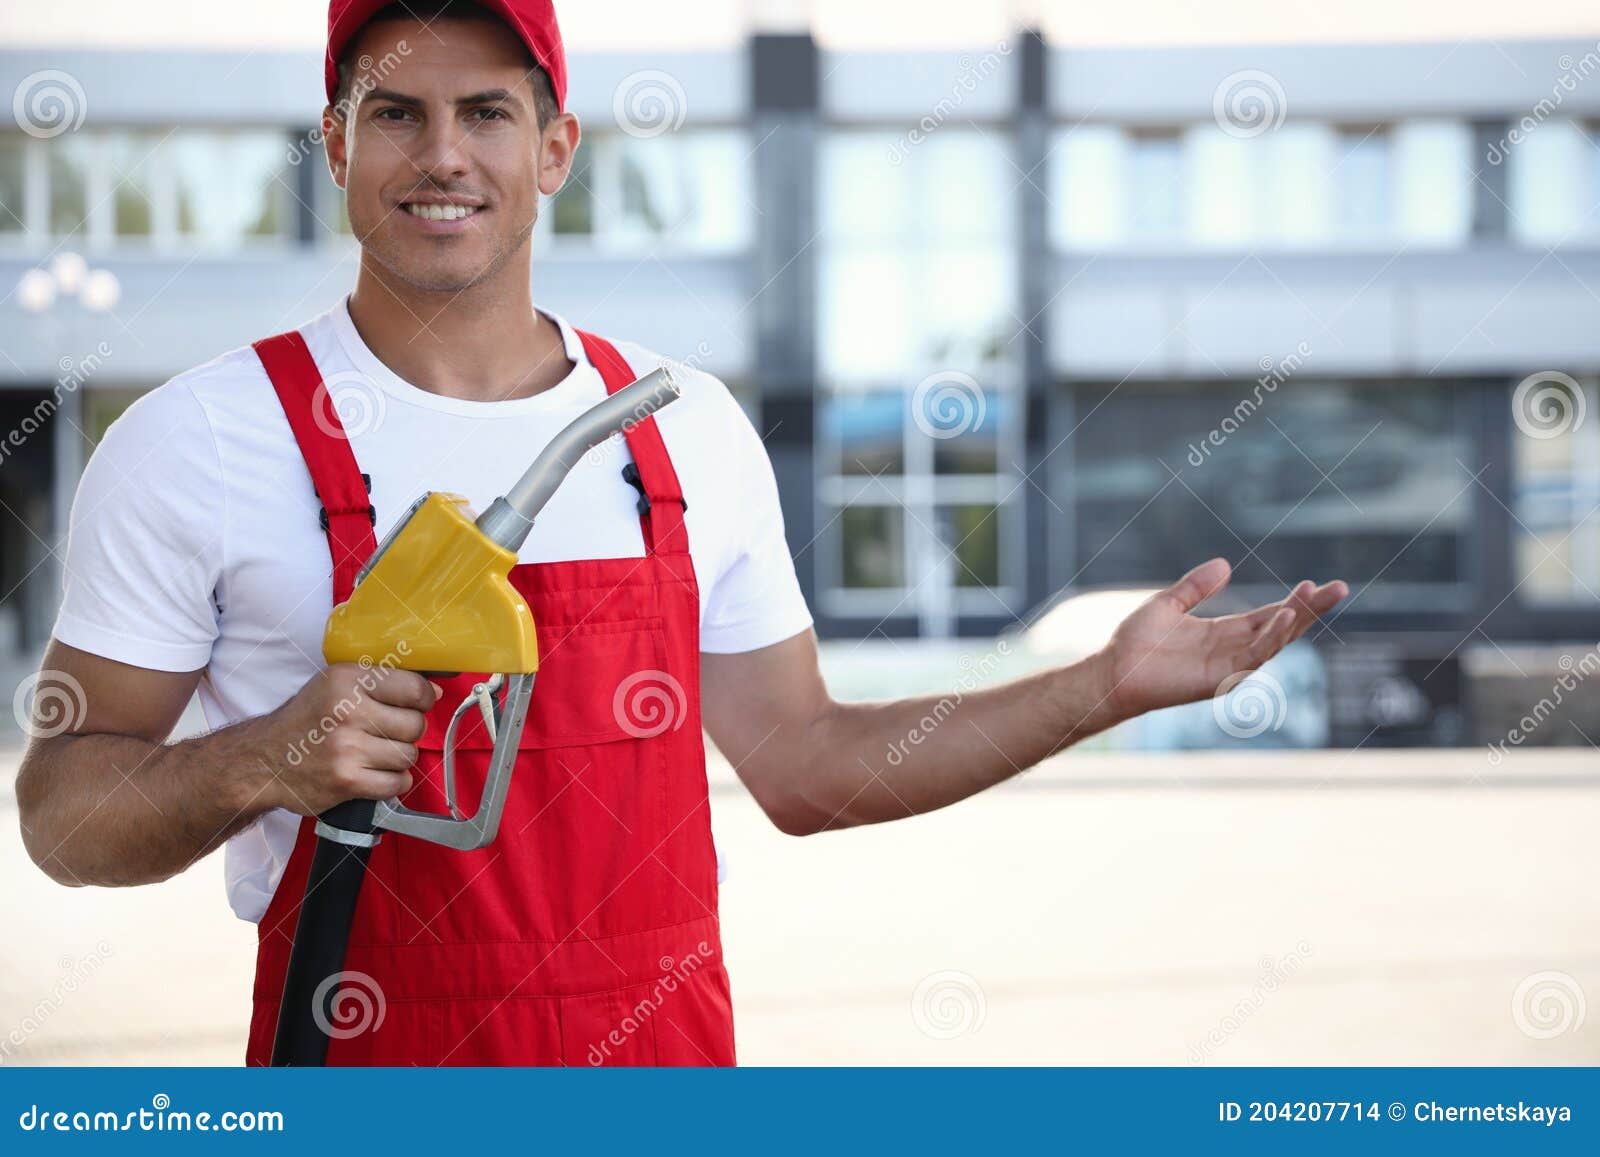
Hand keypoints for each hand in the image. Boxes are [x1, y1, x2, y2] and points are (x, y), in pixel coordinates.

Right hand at [260, 664, 440, 815]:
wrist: (263, 760)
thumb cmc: (307, 720)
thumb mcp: (336, 684)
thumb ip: (383, 683)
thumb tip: (435, 692)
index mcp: (346, 681)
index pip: (414, 689)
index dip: (423, 699)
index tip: (417, 704)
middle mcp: (347, 712)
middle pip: (415, 725)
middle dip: (407, 731)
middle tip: (386, 732)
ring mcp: (347, 749)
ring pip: (408, 756)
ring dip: (398, 758)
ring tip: (374, 753)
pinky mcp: (347, 781)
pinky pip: (396, 783)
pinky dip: (391, 782)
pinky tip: (373, 773)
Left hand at [1092, 558, 1346, 720]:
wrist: (1113, 670)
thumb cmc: (1136, 642)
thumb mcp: (1169, 603)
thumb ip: (1196, 586)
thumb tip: (1226, 563)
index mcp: (1224, 633)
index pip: (1270, 616)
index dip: (1294, 602)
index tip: (1316, 584)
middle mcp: (1232, 650)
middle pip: (1282, 627)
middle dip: (1311, 609)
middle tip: (1340, 588)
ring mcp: (1229, 666)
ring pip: (1274, 641)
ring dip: (1296, 619)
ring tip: (1316, 594)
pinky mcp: (1219, 678)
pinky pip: (1253, 656)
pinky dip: (1270, 637)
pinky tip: (1282, 615)